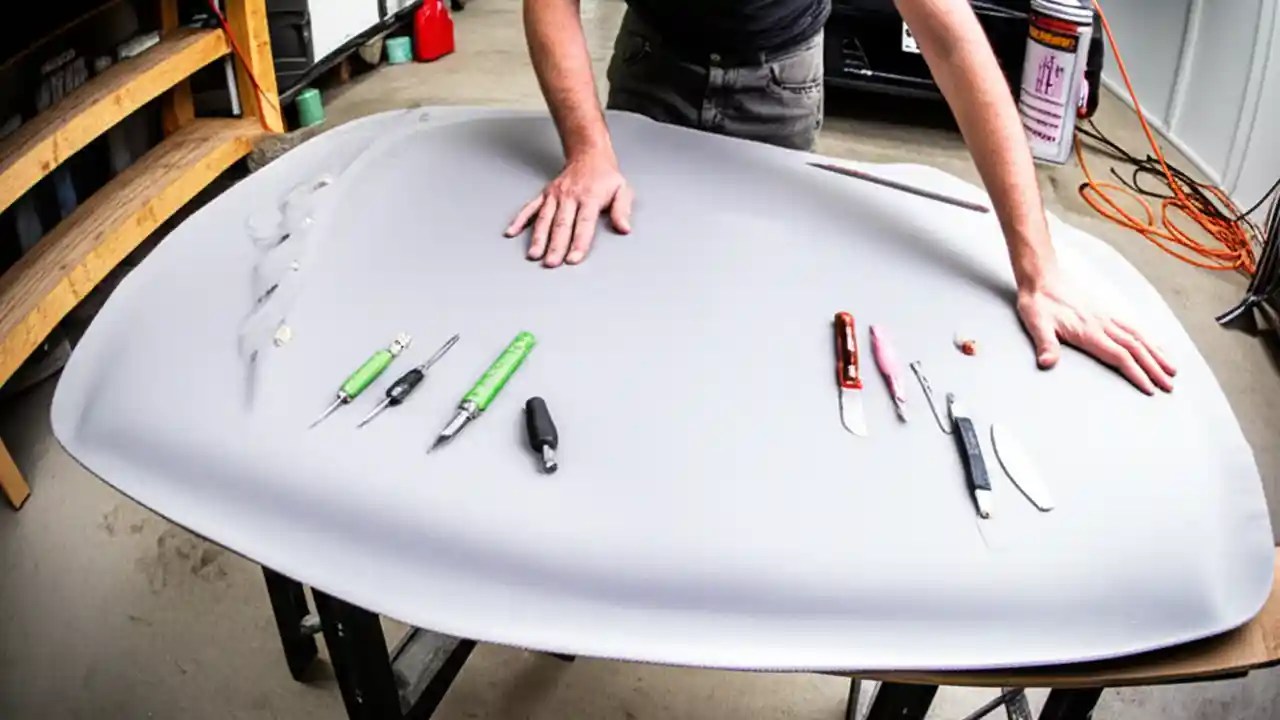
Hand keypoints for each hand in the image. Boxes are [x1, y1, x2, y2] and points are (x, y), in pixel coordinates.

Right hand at [504, 153, 633, 266]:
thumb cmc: (605, 177)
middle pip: (561, 224)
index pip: (584, 223)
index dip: (579, 242)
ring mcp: (555, 196)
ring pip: (544, 219)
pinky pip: (530, 208)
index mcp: (590, 197)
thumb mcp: (622, 189)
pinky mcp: (545, 195)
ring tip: (534, 255)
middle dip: (556, 245)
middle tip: (551, 263)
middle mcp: (570, 196)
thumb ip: (622, 210)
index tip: (573, 258)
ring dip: (538, 238)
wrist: (589, 155)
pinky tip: (511, 232)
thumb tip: (624, 228)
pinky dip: (520, 220)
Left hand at [1016, 274, 1176, 394]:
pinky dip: (1149, 337)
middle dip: (1154, 369)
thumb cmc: (1038, 303)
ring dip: (1157, 354)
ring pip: (1139, 337)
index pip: (1119, 356)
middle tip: (1170, 386)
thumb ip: (1045, 344)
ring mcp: (1107, 317)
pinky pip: (1133, 326)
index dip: (1137, 373)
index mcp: (1089, 331)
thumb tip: (1046, 363)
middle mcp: (1103, 324)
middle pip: (1136, 349)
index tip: (1150, 388)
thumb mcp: (1036, 324)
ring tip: (1172, 369)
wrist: (1042, 278)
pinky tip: (1156, 344)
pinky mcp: (1106, 311)